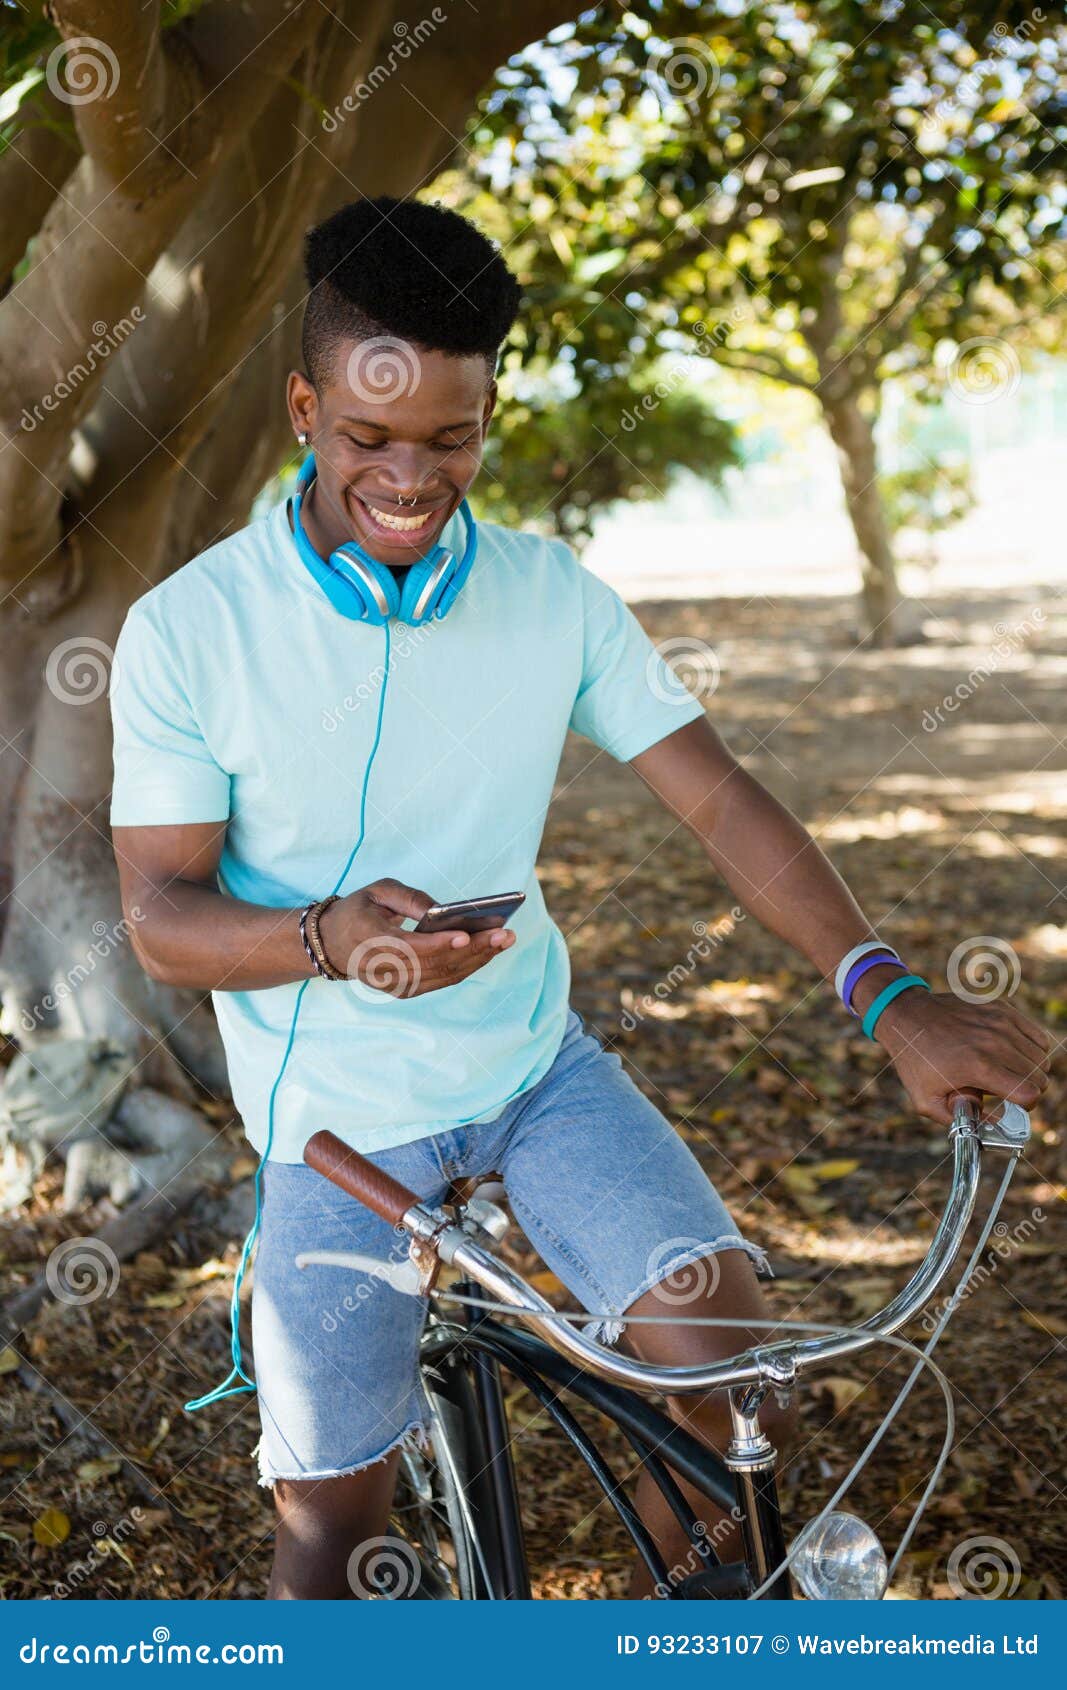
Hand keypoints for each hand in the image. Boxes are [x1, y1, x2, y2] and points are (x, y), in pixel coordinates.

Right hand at [317, 878, 514, 997]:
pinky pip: (441, 981)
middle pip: (433, 964)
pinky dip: (466, 967)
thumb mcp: (378, 891)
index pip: (408, 948)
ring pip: (442, 976)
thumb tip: (442, 910)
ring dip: (477, 960)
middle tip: (504, 934)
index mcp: (369, 940)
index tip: (467, 934)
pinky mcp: (405, 991)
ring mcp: (393, 985)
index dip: (439, 944)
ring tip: (503, 941)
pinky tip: (487, 951)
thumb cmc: (359, 910)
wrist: (333, 944)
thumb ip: (409, 898)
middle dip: (472, 950)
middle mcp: (381, 969)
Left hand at [874, 987, 1051, 1124]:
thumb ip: (962, 1121)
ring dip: (1031, 1071)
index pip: (1029, 1094)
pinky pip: (1036, 1036)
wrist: (906, 1015)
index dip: (1025, 1106)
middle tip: (1007, 1090)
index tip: (1012, 1105)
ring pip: (1041, 1057)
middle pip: (1039, 1077)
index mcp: (979, 1067)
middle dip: (1028, 1090)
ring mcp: (1000, 1022)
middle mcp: (995, 1042)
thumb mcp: (927, 1101)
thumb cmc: (915, 1060)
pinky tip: (1013, 1055)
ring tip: (1008, 1073)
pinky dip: (1032, 1049)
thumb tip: (995, 1127)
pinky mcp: (1002, 1009)